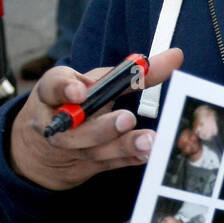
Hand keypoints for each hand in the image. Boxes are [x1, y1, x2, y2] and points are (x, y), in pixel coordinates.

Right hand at [9, 48, 183, 190]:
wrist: (48, 149)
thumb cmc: (77, 102)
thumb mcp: (94, 81)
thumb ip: (131, 71)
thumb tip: (175, 57)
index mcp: (52, 94)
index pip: (53, 87)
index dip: (65, 89)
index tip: (81, 90)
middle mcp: (59, 124)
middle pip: (75, 129)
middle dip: (101, 126)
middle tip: (126, 118)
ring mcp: (72, 150)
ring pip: (94, 151)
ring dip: (123, 146)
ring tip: (148, 141)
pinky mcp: (88, 166)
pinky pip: (110, 164)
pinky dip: (130, 159)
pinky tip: (148, 153)